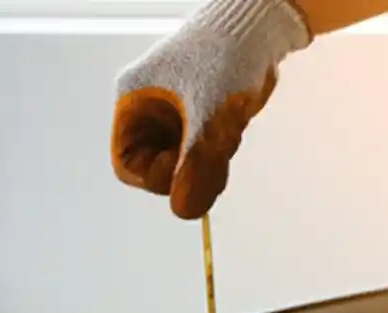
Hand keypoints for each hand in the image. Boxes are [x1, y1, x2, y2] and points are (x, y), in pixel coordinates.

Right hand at [111, 0, 310, 218]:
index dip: (153, 178)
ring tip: (225, 138)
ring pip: (182, 163)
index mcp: (134, 103)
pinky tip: (231, 133)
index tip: (183, 172)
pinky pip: (201, 151)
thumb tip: (185, 211)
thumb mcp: (209, 118)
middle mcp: (149, 111)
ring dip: (204, 163)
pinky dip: (217, 153)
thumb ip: (197, 167)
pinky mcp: (199, 117)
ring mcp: (175, 115)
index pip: (127, 164)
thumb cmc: (225, 58)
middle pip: (155, 167)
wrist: (260, 26)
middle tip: (213, 165)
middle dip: (184, 172)